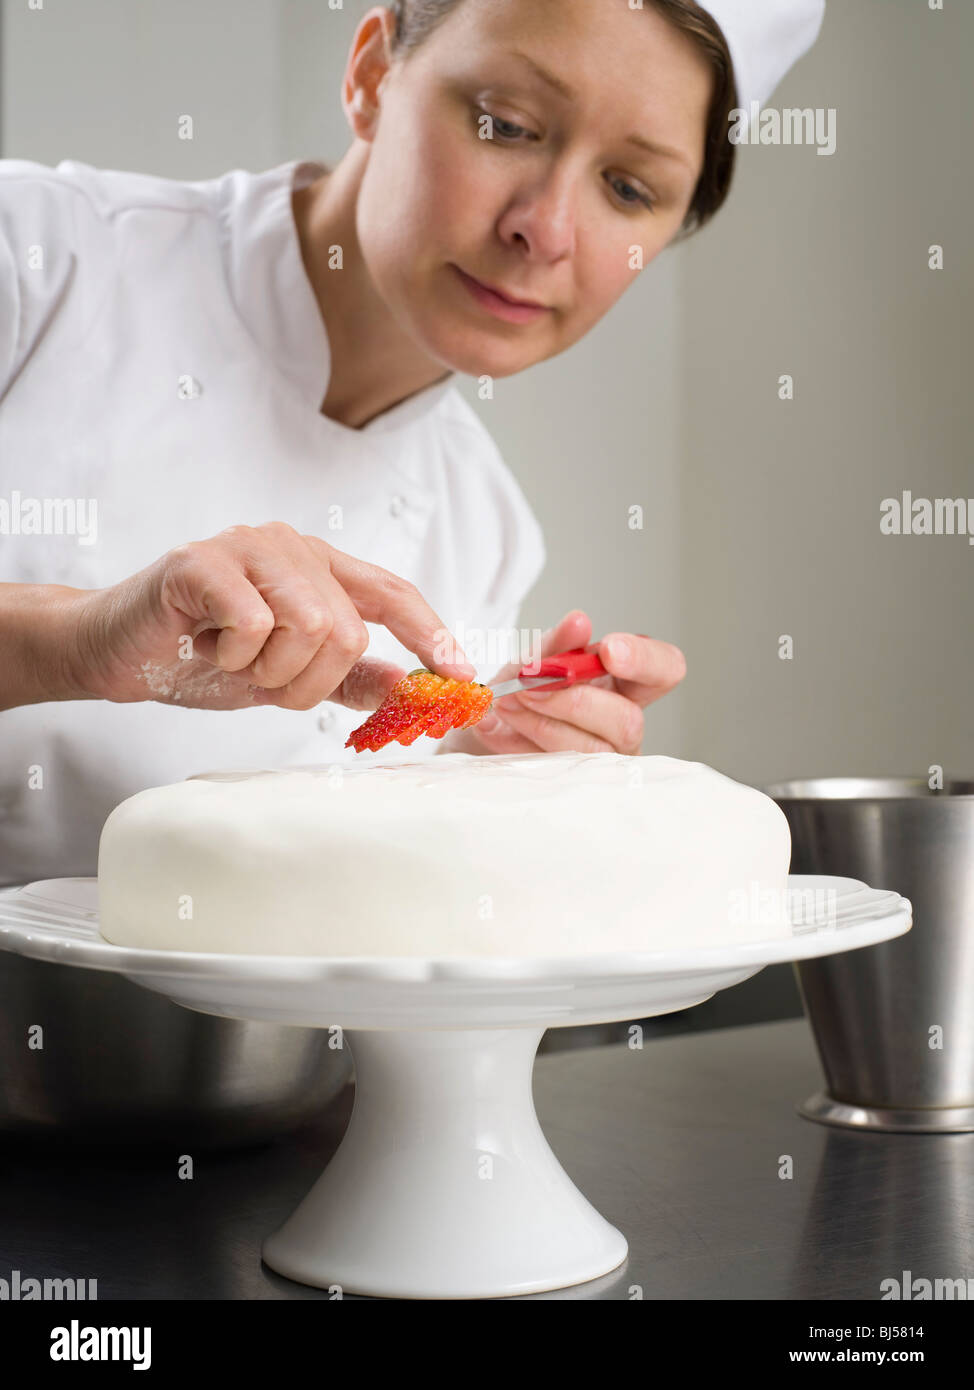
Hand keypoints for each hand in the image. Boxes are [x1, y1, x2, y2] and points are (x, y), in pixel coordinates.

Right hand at [72, 521, 474, 710]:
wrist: (117, 652)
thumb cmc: (199, 655)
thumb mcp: (285, 675)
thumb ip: (346, 677)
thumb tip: (410, 689)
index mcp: (318, 568)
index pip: (393, 593)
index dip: (431, 634)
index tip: (461, 676)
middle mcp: (291, 547)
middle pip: (349, 631)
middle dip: (308, 681)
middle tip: (262, 678)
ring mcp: (248, 546)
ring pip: (311, 626)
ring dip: (270, 670)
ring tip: (232, 658)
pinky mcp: (203, 561)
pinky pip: (256, 624)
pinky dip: (234, 655)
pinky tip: (205, 643)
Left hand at [456, 610, 685, 754]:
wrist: (483, 727)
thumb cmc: (522, 689)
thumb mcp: (535, 659)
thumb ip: (557, 643)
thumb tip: (579, 623)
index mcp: (626, 684)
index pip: (666, 670)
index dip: (645, 660)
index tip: (608, 650)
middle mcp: (623, 724)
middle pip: (628, 720)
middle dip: (576, 701)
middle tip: (530, 684)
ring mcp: (603, 761)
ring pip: (591, 749)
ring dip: (542, 722)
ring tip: (508, 701)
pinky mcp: (573, 785)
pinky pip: (556, 769)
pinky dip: (521, 741)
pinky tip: (500, 725)